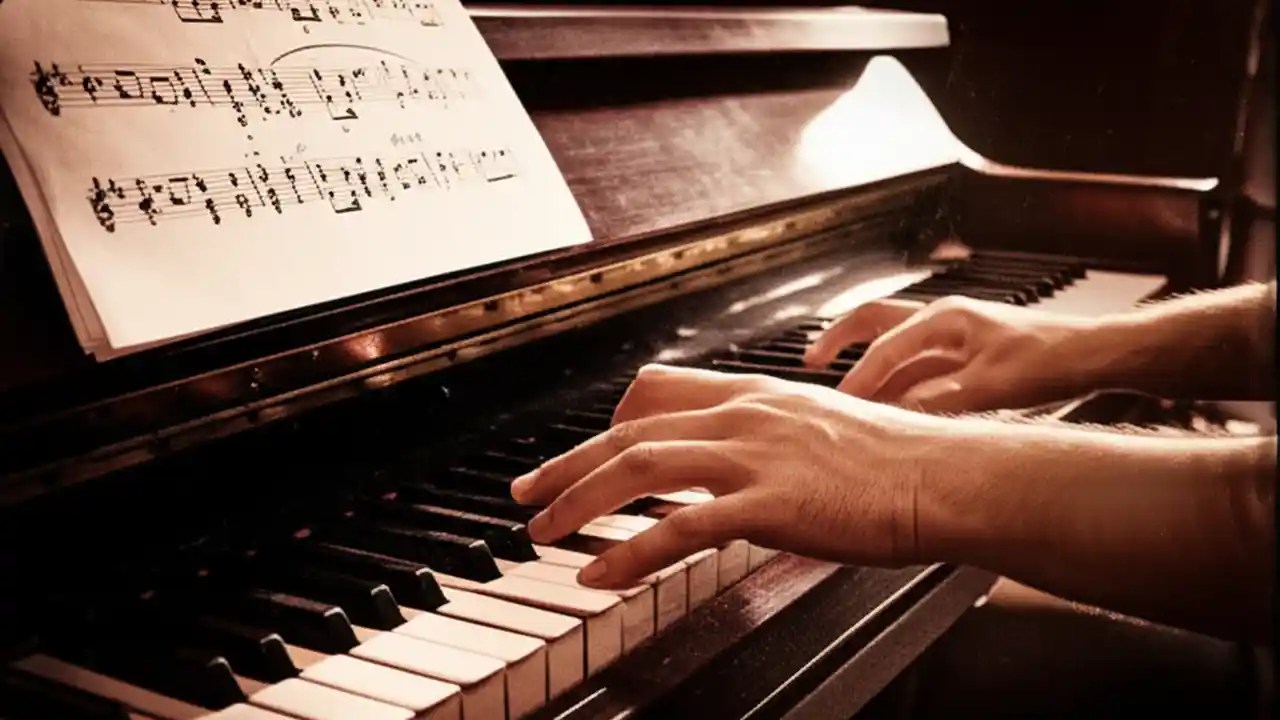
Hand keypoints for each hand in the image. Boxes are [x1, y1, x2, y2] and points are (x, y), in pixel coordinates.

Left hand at [509, 364, 957, 588]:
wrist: (949, 475)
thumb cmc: (900, 463)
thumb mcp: (823, 435)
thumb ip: (774, 448)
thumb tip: (742, 481)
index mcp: (757, 397)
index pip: (659, 394)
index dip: (609, 424)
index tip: (582, 452)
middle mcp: (745, 416)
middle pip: (630, 431)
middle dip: (567, 463)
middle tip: (526, 491)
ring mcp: (755, 455)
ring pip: (638, 468)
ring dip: (577, 500)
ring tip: (542, 532)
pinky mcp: (769, 502)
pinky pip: (679, 527)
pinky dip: (629, 551)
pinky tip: (599, 573)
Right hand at [804, 295, 1096, 412]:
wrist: (1092, 356)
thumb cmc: (1051, 360)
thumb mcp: (993, 385)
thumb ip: (941, 401)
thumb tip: (899, 417)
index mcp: (946, 318)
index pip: (885, 347)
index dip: (858, 377)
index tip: (837, 401)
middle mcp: (943, 320)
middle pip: (874, 322)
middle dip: (839, 340)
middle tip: (810, 360)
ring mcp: (953, 335)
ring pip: (894, 344)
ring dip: (869, 364)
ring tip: (845, 389)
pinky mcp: (964, 353)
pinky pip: (916, 364)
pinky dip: (896, 381)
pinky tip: (891, 405)